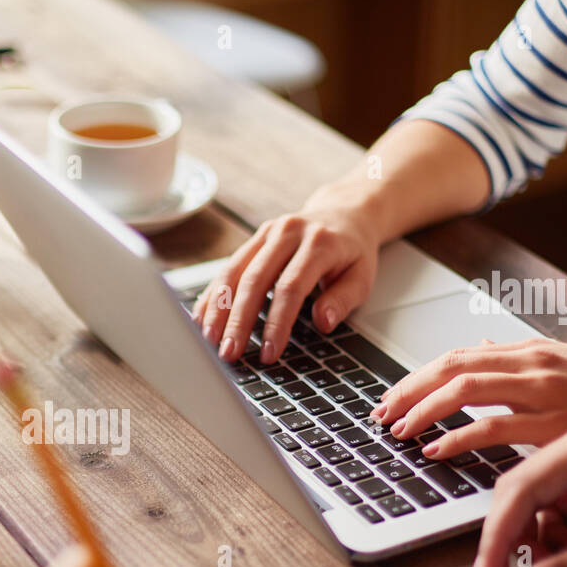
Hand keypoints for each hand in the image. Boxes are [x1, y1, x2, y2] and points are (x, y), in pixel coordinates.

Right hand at [193, 192, 381, 362]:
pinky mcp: (254, 240)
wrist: (344, 213)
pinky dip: (213, 295)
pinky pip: (227, 267)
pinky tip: (203, 318)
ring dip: (218, 309)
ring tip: (209, 339)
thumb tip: (323, 322)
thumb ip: (343, 300)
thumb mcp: (362, 277)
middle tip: (228, 353)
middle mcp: (288, 232)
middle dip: (238, 321)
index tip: (269, 353)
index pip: (291, 287)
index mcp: (319, 243)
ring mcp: (267, 233)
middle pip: (254, 280)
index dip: (277, 323)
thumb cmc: (352, 252)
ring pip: (233, 272)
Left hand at [372, 339, 566, 459]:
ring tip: (398, 431)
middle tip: (380, 414)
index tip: (392, 396)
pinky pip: (492, 428)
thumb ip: (521, 361)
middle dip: (407, 391)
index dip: (418, 377)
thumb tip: (481, 348)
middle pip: (451, 369)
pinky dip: (456, 438)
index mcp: (534, 352)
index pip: (459, 357)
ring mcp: (543, 392)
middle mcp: (533, 365)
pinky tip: (435, 450)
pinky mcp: (554, 424)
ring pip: (463, 392)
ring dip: (422, 411)